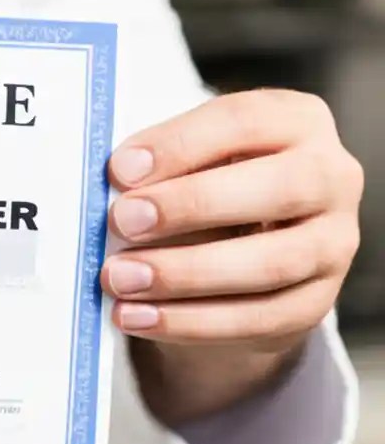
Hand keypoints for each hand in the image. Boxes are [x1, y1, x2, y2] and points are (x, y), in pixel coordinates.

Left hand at [101, 89, 361, 422]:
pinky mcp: (316, 302)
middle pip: (276, 188)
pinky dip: (191, 321)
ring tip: (120, 278)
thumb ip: (158, 166)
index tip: (121, 169)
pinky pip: (259, 318)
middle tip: (122, 221)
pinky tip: (138, 316)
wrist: (239, 250)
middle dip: (191, 205)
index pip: (245, 122)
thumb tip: (110, 187)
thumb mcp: (186, 160)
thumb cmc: (202, 185)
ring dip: (185, 274)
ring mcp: (332, 244)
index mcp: (296, 122)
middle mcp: (331, 178)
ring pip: (270, 263)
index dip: (181, 144)